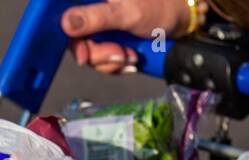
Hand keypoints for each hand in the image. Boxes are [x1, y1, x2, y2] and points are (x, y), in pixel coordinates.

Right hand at [61, 0, 191, 73]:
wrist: (182, 18)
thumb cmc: (159, 6)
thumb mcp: (127, 14)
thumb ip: (96, 18)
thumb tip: (65, 23)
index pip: (66, 18)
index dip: (72, 40)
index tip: (84, 56)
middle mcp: (92, 8)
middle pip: (78, 40)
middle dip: (100, 55)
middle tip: (121, 54)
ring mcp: (101, 25)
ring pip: (91, 52)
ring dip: (111, 62)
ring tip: (132, 56)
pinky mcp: (109, 38)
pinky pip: (103, 58)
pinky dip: (117, 64)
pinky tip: (132, 59)